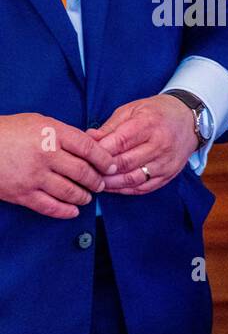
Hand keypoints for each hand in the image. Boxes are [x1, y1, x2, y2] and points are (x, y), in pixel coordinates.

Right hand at [0, 113, 117, 217]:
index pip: (89, 148)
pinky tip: (73, 211)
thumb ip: (64, 134)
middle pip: (83, 171)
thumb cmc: (8, 131)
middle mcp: (45, 154)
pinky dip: (66, 211)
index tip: (110, 166)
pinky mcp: (21, 194)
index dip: (104, 159)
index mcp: (51, 133)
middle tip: (100, 183)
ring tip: (87, 196)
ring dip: (84, 196)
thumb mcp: (38, 122)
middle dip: (96, 180)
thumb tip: (94, 146)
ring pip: (70, 191)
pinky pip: (51, 207)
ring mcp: (33, 176)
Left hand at [89, 95, 199, 193]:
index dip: (99, 152)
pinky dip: (126, 190)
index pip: (120, 142)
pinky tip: (113, 186)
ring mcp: (166, 162)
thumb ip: (110, 127)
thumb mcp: (132, 110)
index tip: (84, 155)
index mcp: (148, 124)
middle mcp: (160, 144)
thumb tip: (88, 139)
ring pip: (134, 179)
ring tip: (96, 181)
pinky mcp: (170, 174)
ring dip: (112, 183)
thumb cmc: (157, 113)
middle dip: (102, 169)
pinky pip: (145, 187)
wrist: (189, 120)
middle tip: (85, 171)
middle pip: (125, 163)